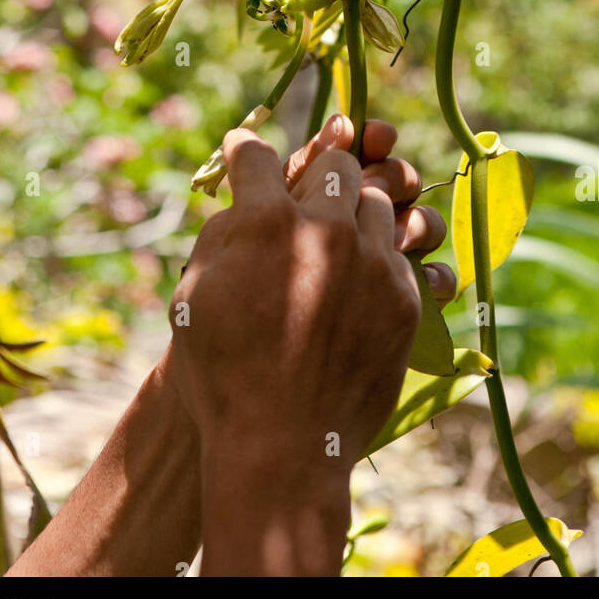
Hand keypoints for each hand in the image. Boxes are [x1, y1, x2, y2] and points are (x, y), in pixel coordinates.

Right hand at [167, 113, 449, 573]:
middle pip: (336, 163)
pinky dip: (379, 258)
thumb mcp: (193, 296)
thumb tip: (243, 202)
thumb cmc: (222, 374)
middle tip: (305, 190)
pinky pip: (400, 254)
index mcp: (266, 223)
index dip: (245, 150)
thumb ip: (223, 236)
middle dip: (319, 167)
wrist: (281, 447)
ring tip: (337, 238)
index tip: (244, 151)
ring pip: (376, 203)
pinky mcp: (405, 297)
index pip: (256, 157)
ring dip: (355, 212)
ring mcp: (373, 262)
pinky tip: (359, 279)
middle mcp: (326, 230)